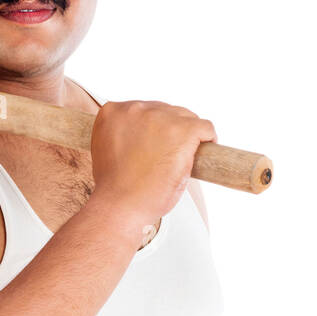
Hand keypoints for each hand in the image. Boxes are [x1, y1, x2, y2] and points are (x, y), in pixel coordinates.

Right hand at [89, 100, 216, 243]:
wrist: (120, 206)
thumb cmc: (114, 189)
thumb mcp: (109, 151)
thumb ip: (123, 136)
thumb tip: (144, 138)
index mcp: (113, 112)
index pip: (142, 110)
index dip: (152, 129)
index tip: (156, 144)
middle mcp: (135, 109)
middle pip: (166, 111)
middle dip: (170, 132)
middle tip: (168, 157)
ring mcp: (161, 118)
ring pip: (186, 118)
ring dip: (186, 137)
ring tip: (179, 160)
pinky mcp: (183, 130)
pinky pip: (205, 127)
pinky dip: (207, 139)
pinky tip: (200, 155)